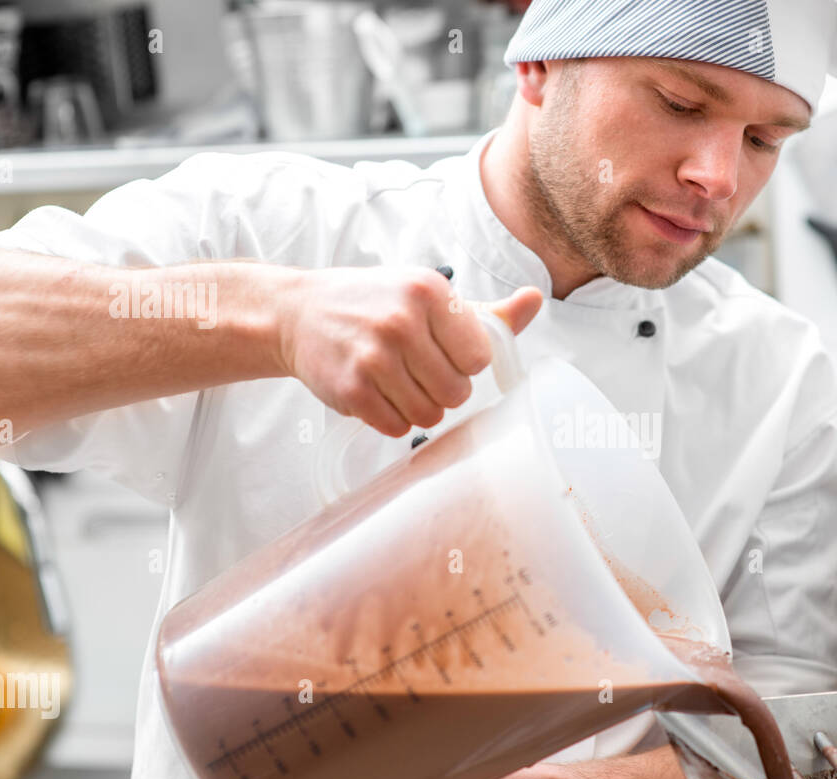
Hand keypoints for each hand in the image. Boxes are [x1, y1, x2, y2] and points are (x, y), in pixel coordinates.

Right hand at [275, 265, 542, 436]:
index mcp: (429, 292)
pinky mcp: (351, 389)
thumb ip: (487, 312)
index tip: (442, 352)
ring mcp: (373, 356)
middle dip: (443, 390)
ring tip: (399, 383)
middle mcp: (401, 321)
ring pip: (429, 415)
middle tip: (418, 372)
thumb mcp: (430, 297)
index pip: (479, 358)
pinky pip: (396, 428)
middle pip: (457, 392)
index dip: (464, 363)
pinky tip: (377, 393)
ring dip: (419, 408)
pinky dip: (391, 419)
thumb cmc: (375, 304)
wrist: (300, 312)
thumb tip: (536, 300)